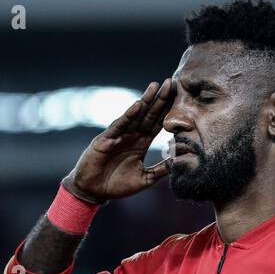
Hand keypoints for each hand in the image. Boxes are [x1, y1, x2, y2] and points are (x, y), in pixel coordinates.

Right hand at [65, 79, 175, 203]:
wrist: (93, 191)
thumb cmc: (117, 185)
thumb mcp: (144, 179)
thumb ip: (161, 170)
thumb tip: (179, 162)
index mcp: (141, 143)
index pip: (158, 123)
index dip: (168, 111)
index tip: (180, 97)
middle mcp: (132, 136)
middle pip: (149, 114)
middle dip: (160, 99)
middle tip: (172, 82)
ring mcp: (119, 136)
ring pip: (135, 115)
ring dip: (145, 100)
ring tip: (155, 86)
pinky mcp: (106, 140)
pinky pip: (119, 126)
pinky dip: (128, 116)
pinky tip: (137, 105)